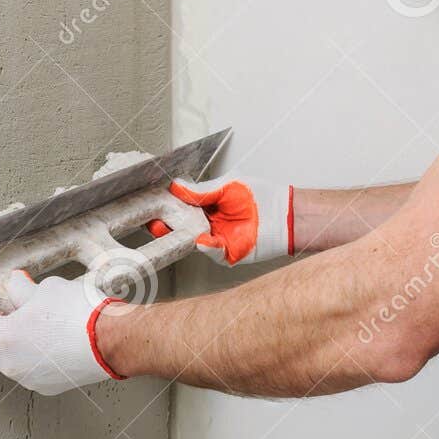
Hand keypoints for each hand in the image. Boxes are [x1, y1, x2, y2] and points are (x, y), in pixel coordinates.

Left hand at [0, 269, 125, 394]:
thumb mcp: (46, 289)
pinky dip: (30, 359)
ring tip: (33, 328)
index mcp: (1, 337)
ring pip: (4, 362)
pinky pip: (27, 371)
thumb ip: (21, 288)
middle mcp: (9, 363)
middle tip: (3, 315)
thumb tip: (14, 285)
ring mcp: (27, 379)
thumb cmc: (80, 315)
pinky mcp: (46, 387)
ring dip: (8, 346)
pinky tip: (51, 343)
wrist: (112, 342)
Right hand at [148, 175, 293, 266]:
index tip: (153, 205)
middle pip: (178, 226)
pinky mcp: (226, 253)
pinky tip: (202, 238)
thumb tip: (176, 187)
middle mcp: (208, 222)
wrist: (285, 213)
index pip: (178, 206)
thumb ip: (201, 190)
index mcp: (206, 204)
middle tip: (155, 221)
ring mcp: (216, 238)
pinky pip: (210, 251)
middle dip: (164, 225)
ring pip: (189, 241)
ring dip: (179, 237)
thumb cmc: (261, 195)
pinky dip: (206, 246)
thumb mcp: (228, 186)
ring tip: (169, 230)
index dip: (165, 207)